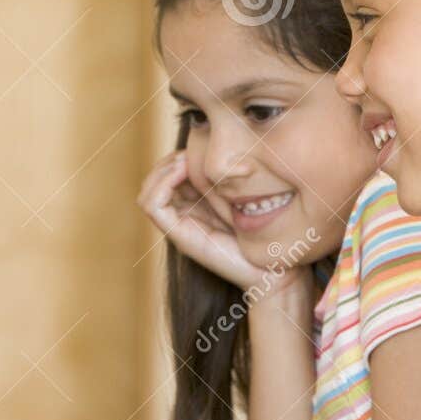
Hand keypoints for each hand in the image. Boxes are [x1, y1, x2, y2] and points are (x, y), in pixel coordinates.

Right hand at [139, 152, 275, 289]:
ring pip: (148, 192)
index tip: (196, 148)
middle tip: (188, 152)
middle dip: (167, 162)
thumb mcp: (243, 195)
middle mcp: (183, 217)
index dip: (175, 158)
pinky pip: (153, 205)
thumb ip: (228, 178)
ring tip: (184, 160)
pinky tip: (184, 170)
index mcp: (195, 207)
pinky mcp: (179, 236)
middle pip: (153, 182)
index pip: (166, 177)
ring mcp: (179, 227)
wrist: (272, 271)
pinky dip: (162, 183)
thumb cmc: (266, 234)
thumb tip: (220, 149)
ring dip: (162, 170)